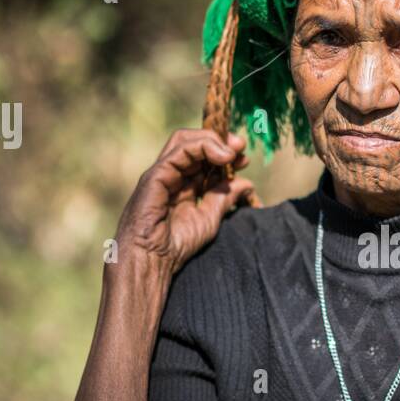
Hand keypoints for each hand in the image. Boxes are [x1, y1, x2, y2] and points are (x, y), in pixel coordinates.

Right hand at [115, 127, 257, 275]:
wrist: (152, 260)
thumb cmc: (175, 245)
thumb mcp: (209, 218)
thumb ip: (224, 198)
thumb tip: (247, 183)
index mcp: (182, 183)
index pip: (202, 156)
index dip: (224, 152)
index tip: (243, 158)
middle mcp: (171, 174)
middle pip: (194, 142)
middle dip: (220, 140)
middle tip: (240, 146)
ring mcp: (162, 173)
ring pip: (184, 140)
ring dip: (213, 141)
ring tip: (232, 153)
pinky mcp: (155, 175)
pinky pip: (179, 151)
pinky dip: (203, 147)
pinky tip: (222, 157)